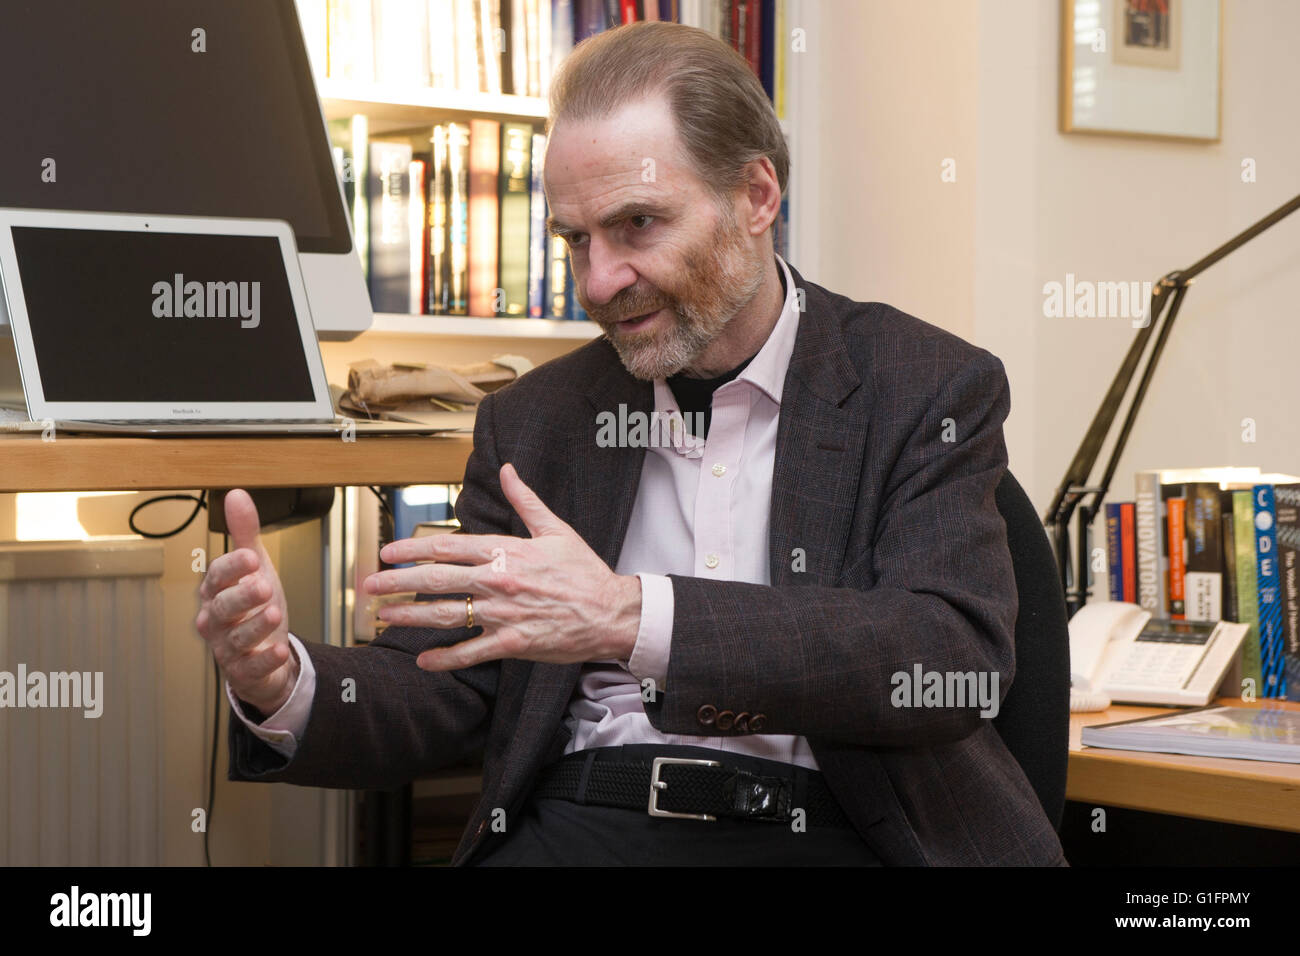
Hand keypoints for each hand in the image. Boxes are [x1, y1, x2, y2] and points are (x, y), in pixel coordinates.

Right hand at [195, 489, 298, 714]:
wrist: (264, 651)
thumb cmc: (255, 605)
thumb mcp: (254, 567)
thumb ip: (244, 535)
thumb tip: (236, 495)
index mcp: (216, 592)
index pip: (217, 577)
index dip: (233, 568)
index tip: (252, 557)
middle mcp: (217, 620)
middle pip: (223, 608)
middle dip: (242, 597)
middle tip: (264, 585)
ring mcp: (228, 648)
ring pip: (237, 638)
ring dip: (256, 625)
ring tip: (274, 612)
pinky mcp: (244, 671)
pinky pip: (251, 668)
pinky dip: (265, 660)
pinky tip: (279, 649)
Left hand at [364, 463, 642, 670]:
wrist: (612, 612)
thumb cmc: (584, 571)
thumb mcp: (555, 529)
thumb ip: (525, 500)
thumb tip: (507, 469)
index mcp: (506, 551)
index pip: (448, 547)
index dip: (412, 549)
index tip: (387, 552)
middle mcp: (499, 580)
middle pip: (436, 580)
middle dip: (396, 583)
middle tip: (367, 585)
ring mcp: (504, 614)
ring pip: (445, 615)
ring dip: (409, 617)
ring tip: (383, 618)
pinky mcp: (513, 644)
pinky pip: (471, 651)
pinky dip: (445, 657)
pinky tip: (422, 659)